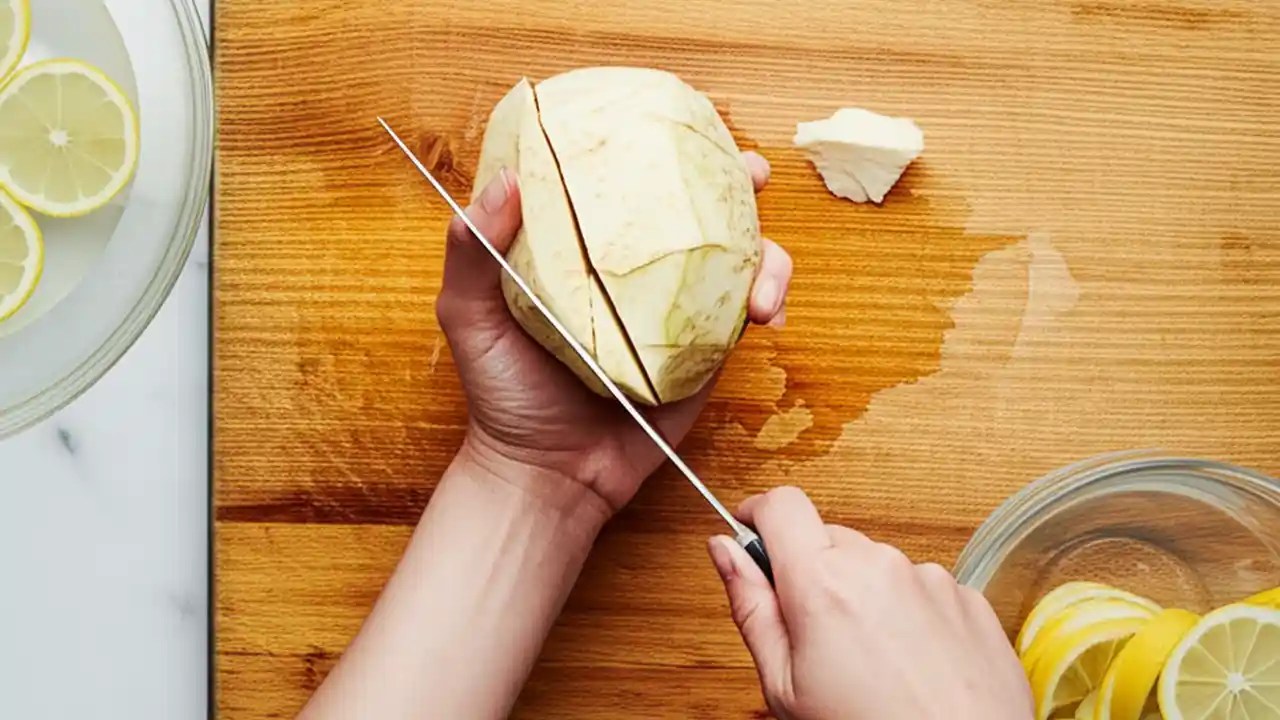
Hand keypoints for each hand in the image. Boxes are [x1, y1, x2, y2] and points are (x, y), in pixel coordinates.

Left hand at [438, 153, 790, 514]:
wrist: (548, 475)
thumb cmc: (502, 395)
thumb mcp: (468, 317)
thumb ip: (473, 251)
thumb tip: (506, 179)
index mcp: (586, 249)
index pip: (628, 184)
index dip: (659, 146)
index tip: (682, 124)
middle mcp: (636, 270)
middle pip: (698, 210)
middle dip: (737, 183)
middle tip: (752, 173)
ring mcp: (676, 309)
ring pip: (739, 257)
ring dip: (768, 252)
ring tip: (763, 282)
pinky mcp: (705, 352)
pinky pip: (747, 314)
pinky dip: (770, 301)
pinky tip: (766, 313)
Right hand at [708, 487, 1032, 719]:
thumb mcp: (786, 687)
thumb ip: (751, 608)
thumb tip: (724, 551)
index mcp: (824, 583)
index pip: (781, 505)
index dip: (758, 516)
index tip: (752, 535)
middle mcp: (881, 566)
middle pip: (828, 539)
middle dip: (812, 574)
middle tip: (814, 639)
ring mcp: (930, 579)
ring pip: (876, 564)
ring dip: (863, 596)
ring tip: (871, 663)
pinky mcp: (968, 598)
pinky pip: (921, 587)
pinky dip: (908, 614)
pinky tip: (909, 665)